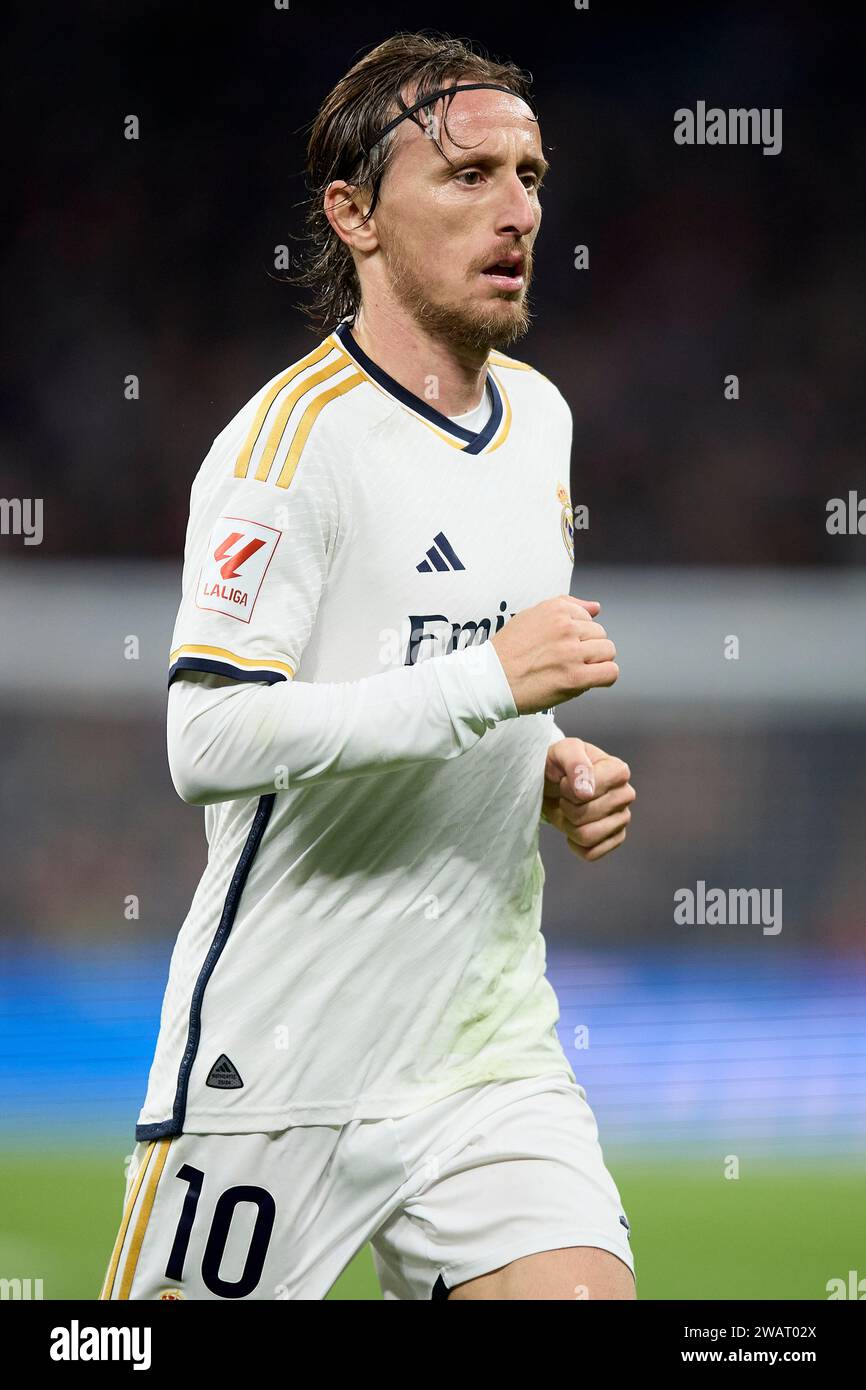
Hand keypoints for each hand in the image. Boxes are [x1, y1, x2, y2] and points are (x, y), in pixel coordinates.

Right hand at [491, 596, 618, 714]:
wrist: (490, 680)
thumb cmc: (508, 652)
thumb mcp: (531, 616)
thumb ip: (567, 607)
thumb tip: (596, 608)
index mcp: (556, 610)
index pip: (588, 617)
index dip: (578, 634)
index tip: (561, 646)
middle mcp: (565, 627)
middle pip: (600, 634)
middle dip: (587, 648)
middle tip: (565, 660)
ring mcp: (571, 652)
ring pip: (608, 652)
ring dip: (596, 662)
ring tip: (575, 670)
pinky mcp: (575, 677)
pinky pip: (610, 673)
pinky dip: (604, 677)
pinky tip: (588, 680)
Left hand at [541, 737, 634, 861]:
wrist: (553, 781)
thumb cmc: (559, 763)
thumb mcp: (562, 750)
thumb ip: (575, 763)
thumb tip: (586, 792)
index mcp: (619, 771)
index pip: (590, 792)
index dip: (568, 789)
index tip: (564, 780)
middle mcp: (626, 795)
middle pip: (587, 815)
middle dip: (567, 807)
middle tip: (564, 797)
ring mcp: (622, 819)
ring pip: (588, 837)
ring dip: (568, 826)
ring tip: (568, 812)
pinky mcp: (615, 839)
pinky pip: (591, 853)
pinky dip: (575, 845)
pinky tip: (573, 829)